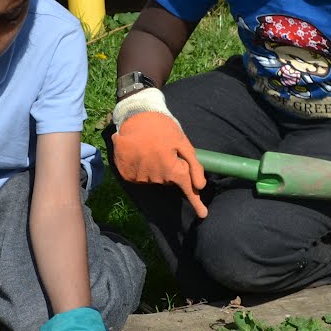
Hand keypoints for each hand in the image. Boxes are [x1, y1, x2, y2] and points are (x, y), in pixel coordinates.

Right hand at [110, 87, 207, 216]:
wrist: (134, 115)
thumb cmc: (162, 127)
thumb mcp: (182, 141)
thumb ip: (193, 165)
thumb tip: (200, 187)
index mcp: (171, 170)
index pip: (187, 189)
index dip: (197, 203)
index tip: (204, 215)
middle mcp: (155, 178)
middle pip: (170, 180)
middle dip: (171, 168)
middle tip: (166, 149)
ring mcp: (139, 177)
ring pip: (155, 178)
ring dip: (156, 167)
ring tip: (151, 147)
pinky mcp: (126, 174)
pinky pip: (140, 176)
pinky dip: (142, 168)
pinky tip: (140, 153)